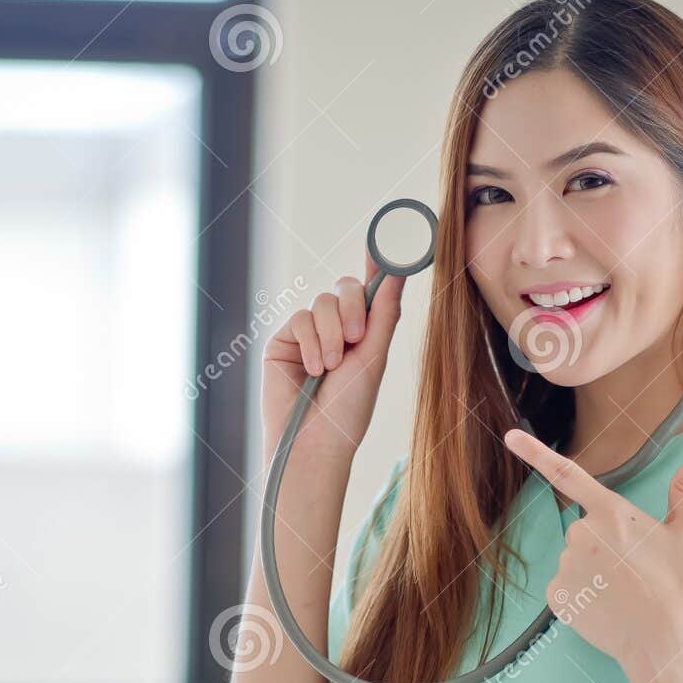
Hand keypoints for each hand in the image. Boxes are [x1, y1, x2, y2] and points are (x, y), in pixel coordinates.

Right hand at [261, 254, 406, 458]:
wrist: (314, 441)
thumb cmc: (349, 410)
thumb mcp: (374, 357)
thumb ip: (383, 313)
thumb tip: (398, 271)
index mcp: (363, 333)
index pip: (370, 291)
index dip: (379, 265)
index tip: (389, 241)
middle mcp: (336, 329)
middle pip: (345, 288)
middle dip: (352, 308)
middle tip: (355, 339)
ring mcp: (308, 334)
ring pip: (322, 302)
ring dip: (330, 334)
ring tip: (330, 368)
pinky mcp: (284, 341)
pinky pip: (300, 318)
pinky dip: (310, 342)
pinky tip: (313, 371)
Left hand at [503, 427, 682, 673]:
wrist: (666, 640)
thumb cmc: (681, 586)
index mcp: (612, 512)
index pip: (567, 473)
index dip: (535, 452)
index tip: (509, 436)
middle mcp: (581, 533)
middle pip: (584, 530)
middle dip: (604, 545)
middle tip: (635, 570)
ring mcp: (565, 565)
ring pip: (575, 560)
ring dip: (593, 572)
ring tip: (624, 593)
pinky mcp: (557, 596)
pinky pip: (565, 588)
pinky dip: (582, 596)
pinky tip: (607, 607)